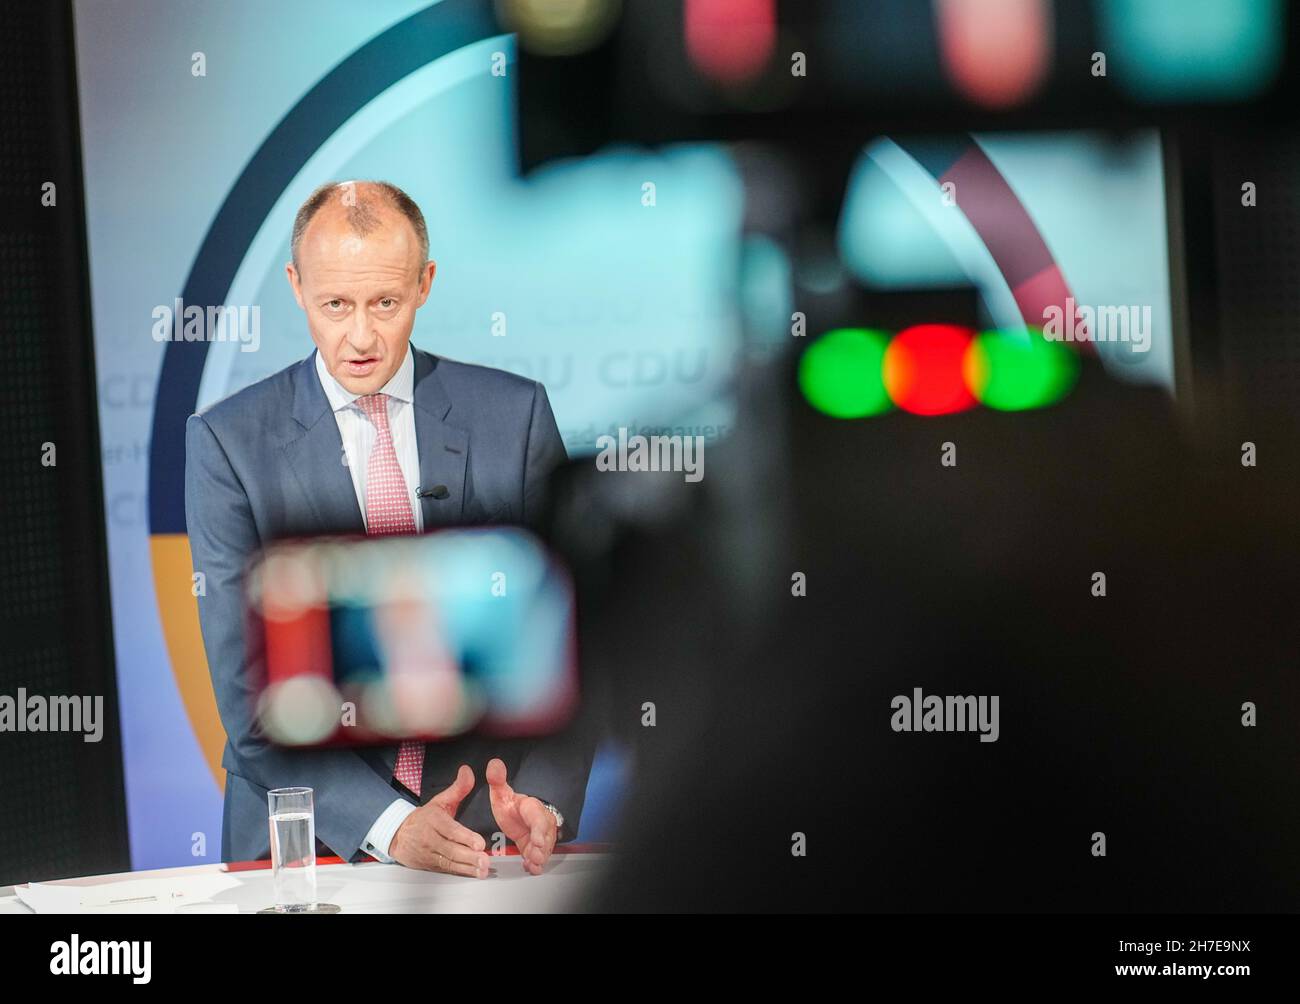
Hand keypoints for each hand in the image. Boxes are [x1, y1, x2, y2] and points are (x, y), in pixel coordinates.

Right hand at [388, 764, 489, 876]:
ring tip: (482, 870)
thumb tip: (468, 771)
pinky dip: (460, 872)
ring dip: (467, 867)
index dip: (464, 837)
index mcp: (433, 820)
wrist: (398, 835)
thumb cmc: (424, 818)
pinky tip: (473, 874)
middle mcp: (430, 838)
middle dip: (469, 856)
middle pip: (450, 849)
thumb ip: (458, 788)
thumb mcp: (440, 801)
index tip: (479, 843)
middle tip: (484, 860)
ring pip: (448, 862)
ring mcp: (428, 854)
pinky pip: (445, 870)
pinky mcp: (429, 865)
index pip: (450, 830)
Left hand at [486, 757, 556, 874]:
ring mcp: (541, 836)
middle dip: (541, 847)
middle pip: (546, 835)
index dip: (539, 829)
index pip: (539, 818)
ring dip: (540, 856)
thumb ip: (497, 780)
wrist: (518, 817)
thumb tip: (493, 763)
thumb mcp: (501, 794)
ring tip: (534, 864)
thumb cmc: (511, 806)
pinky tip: (532, 868)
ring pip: (545, 847)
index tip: (536, 839)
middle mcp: (541, 822)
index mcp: (532, 807)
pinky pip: (541, 856)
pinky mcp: (538, 848)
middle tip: (535, 856)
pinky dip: (537, 863)